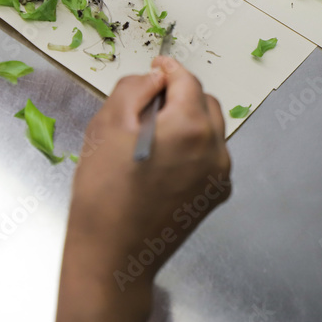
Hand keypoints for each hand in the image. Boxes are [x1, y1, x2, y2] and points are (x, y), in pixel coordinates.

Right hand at [65, 56, 231, 291]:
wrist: (112, 255)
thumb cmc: (103, 191)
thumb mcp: (107, 125)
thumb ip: (135, 88)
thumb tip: (156, 77)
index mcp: (191, 127)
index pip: (187, 81)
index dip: (169, 69)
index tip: (157, 66)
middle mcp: (215, 150)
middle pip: (205, 104)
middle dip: (181, 95)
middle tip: (148, 101)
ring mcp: (219, 177)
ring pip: (210, 131)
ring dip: (188, 121)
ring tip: (153, 133)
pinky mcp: (214, 197)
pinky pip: (209, 158)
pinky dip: (192, 148)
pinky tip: (162, 160)